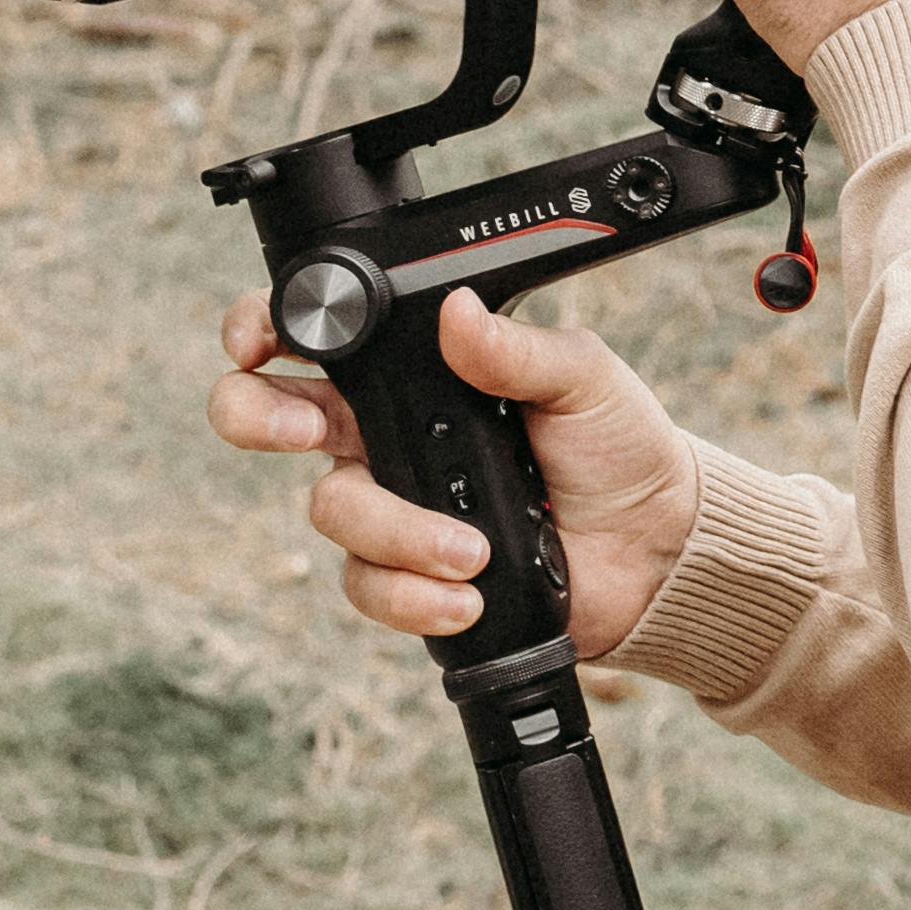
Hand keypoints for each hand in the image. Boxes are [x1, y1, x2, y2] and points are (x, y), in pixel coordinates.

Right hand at [206, 285, 700, 656]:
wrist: (652, 546)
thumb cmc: (616, 447)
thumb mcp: (582, 377)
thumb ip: (517, 347)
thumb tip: (458, 315)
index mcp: (417, 373)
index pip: (319, 338)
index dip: (264, 330)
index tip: (258, 343)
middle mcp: (386, 434)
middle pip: (271, 416)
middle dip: (258, 418)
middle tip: (306, 432)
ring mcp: (393, 505)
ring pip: (333, 510)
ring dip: (397, 532)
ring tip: (471, 550)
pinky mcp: (408, 574)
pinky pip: (368, 586)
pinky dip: (413, 594)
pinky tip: (466, 592)